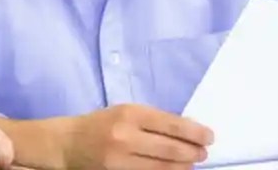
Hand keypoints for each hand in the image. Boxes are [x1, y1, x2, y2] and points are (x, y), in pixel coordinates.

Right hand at [63, 103, 214, 169]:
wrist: (68, 143)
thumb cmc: (101, 124)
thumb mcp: (126, 112)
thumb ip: (153, 120)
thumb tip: (187, 129)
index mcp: (130, 114)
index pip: (172, 124)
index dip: (195, 132)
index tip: (209, 137)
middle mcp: (126, 136)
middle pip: (170, 149)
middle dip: (193, 152)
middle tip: (203, 153)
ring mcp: (120, 159)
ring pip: (162, 167)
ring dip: (182, 166)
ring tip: (192, 163)